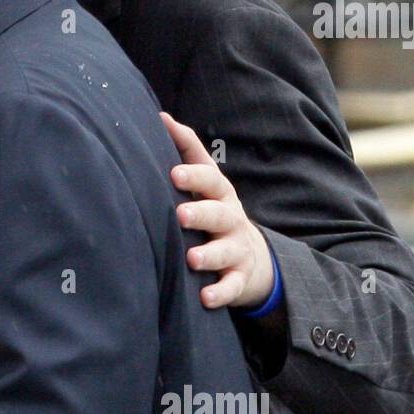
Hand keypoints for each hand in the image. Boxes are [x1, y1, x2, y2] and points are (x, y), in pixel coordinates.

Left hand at [159, 112, 274, 310]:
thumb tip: (161, 116)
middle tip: (180, 215)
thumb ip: (187, 149)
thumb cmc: (215, 210)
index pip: (210, 180)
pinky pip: (232, 287)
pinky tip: (204, 298)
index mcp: (219, 194)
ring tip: (192, 259)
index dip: (194, 176)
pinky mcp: (239, 279)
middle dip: (201, 213)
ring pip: (226, 251)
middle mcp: (230, 219)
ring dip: (210, 254)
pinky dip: (220, 293)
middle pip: (220, 214)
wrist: (252, 257)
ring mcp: (236, 249)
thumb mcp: (207, 182)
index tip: (174, 174)